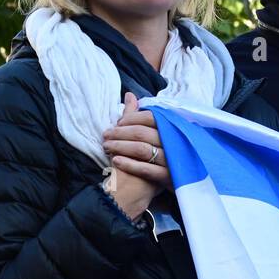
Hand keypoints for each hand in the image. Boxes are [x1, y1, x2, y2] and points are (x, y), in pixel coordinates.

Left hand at [101, 91, 173, 216]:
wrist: (172, 183)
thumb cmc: (159, 154)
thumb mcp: (153, 133)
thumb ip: (139, 115)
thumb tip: (129, 95)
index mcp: (171, 129)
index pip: (150, 118)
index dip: (131, 119)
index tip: (117, 123)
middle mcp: (173, 143)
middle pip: (142, 133)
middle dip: (120, 134)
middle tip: (105, 136)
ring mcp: (172, 161)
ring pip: (142, 150)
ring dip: (120, 147)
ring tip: (106, 148)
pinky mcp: (169, 178)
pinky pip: (147, 170)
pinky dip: (129, 164)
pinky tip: (115, 161)